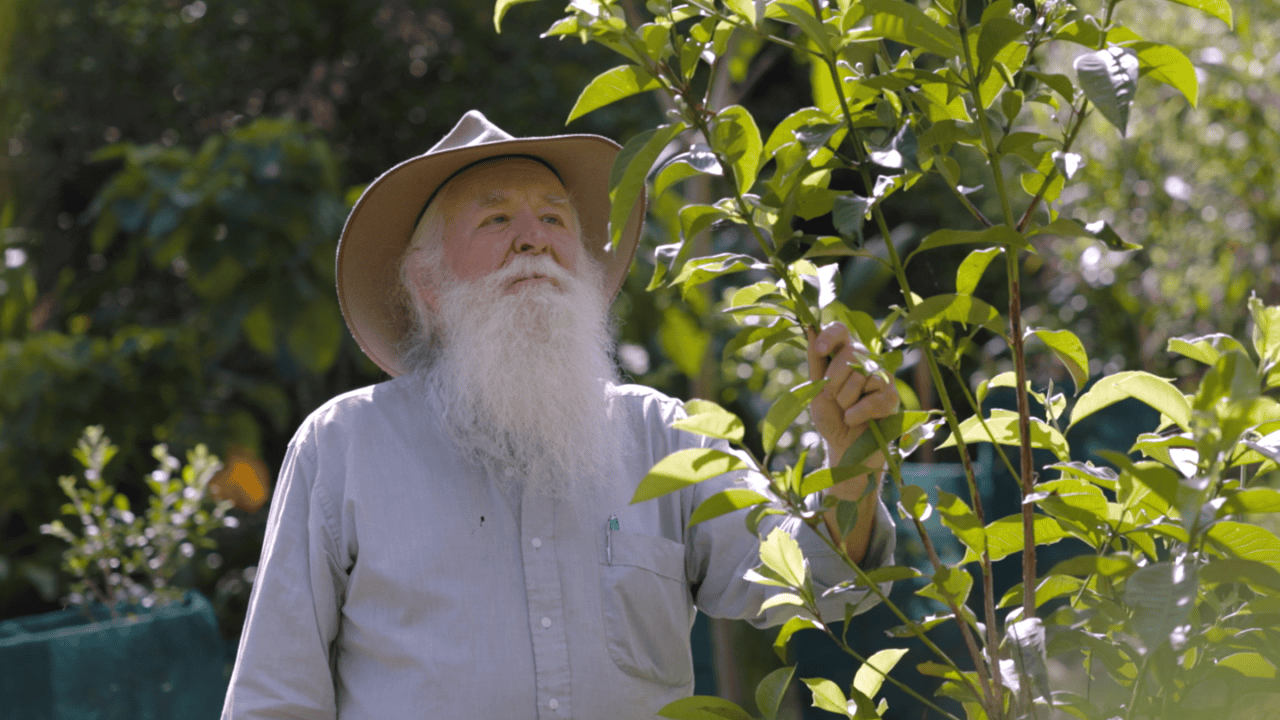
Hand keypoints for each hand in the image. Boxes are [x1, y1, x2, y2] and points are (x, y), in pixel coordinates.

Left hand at [806, 323, 899, 463]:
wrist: (844, 447)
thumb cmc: (830, 416)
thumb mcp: (816, 388)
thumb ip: (816, 360)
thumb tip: (810, 327)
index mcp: (844, 354)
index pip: (840, 330)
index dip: (830, 336)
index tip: (820, 350)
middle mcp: (865, 360)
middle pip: (850, 352)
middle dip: (834, 380)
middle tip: (832, 398)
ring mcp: (881, 377)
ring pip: (861, 376)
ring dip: (845, 400)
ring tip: (846, 411)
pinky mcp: (891, 397)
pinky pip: (873, 398)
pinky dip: (857, 413)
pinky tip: (854, 420)